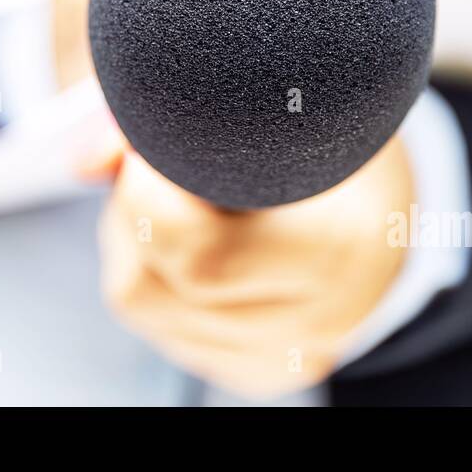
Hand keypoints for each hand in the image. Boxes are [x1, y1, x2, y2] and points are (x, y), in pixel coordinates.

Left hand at [98, 139, 413, 398]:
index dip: (146, 189)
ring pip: (139, 300)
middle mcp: (316, 319)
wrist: (388, 202)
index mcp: (339, 248)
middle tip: (159, 158)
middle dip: (129, 207)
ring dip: (129, 237)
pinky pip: (157, 322)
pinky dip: (149, 270)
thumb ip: (173, 117)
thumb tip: (83, 160)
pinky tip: (186, 234)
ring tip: (175, 191)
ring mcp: (284, 354)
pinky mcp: (257, 368)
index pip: (195, 252)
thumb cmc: (332, 136)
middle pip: (149, 279)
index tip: (148, 143)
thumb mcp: (279, 103)